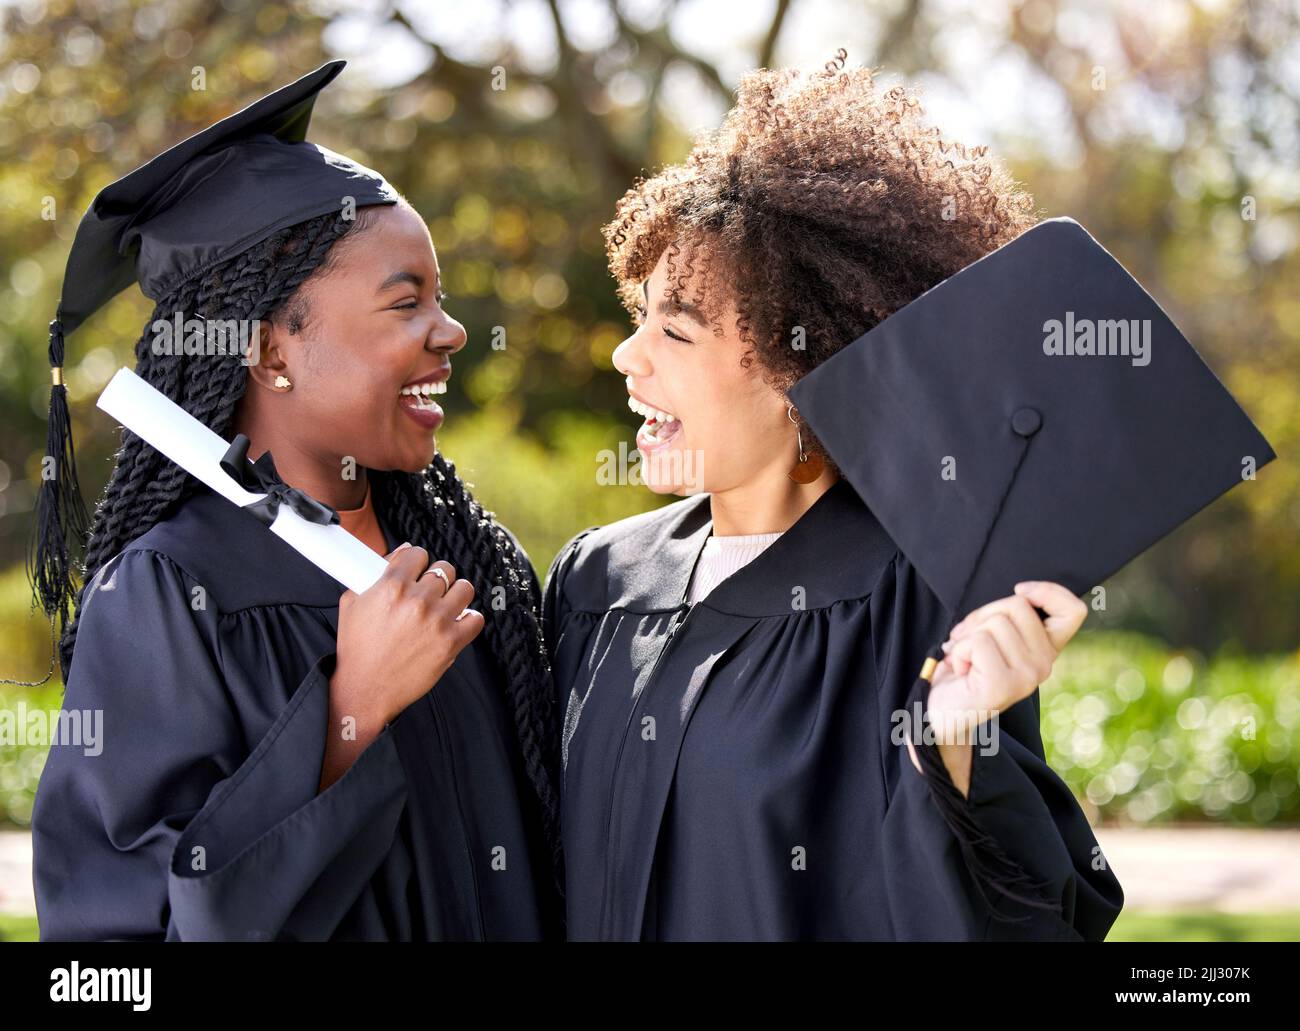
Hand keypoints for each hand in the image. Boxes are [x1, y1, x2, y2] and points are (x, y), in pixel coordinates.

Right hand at [329, 543, 483, 738]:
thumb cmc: (356, 647)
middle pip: (444, 569)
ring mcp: (437, 621)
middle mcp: (417, 601)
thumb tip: (404, 551)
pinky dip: (469, 620)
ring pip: (464, 588)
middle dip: (437, 579)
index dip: (417, 562)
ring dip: (456, 595)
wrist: (364, 689)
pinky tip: (456, 624)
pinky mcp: (451, 643)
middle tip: (429, 593)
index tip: (417, 572)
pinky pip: (476, 619)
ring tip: (445, 607)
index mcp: (391, 586)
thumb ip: (374, 572)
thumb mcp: (352, 603)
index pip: (419, 553)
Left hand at [905, 581, 1087, 795]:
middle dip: (983, 614)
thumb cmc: (964, 666)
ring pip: (995, 622)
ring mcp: (1027, 678)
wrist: (941, 710)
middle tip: (969, 641)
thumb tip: (1020, 593)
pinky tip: (961, 670)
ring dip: (967, 635)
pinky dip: (959, 650)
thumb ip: (1008, 616)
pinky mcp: (1003, 686)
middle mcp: (1044, 665)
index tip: (1020, 591)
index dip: (1050, 591)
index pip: (1073, 612)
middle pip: (1018, 605)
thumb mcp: (991, 633)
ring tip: (965, 658)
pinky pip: (978, 641)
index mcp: (1045, 650)